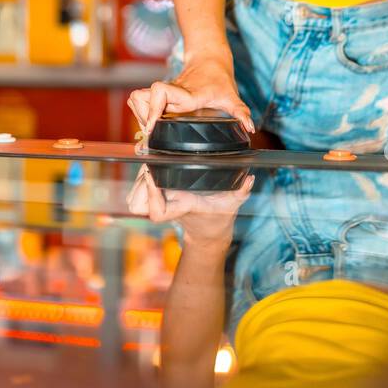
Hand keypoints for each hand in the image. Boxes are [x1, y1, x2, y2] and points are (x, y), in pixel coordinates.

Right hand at [126, 58, 254, 139]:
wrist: (210, 59)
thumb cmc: (219, 79)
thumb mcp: (231, 96)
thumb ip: (240, 112)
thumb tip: (249, 128)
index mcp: (186, 94)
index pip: (160, 93)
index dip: (153, 109)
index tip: (153, 126)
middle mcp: (170, 92)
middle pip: (140, 98)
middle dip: (143, 117)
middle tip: (153, 132)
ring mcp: (162, 92)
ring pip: (136, 98)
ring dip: (139, 114)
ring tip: (151, 127)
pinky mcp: (158, 93)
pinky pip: (139, 100)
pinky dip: (140, 111)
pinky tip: (152, 122)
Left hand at [126, 163, 254, 247]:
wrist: (209, 232)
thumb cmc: (220, 217)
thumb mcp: (232, 204)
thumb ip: (240, 192)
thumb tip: (249, 179)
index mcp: (182, 207)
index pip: (158, 210)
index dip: (151, 194)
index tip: (151, 173)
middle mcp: (168, 205)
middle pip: (141, 201)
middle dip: (140, 181)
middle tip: (147, 157)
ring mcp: (162, 202)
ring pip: (137, 196)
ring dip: (139, 178)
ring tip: (146, 155)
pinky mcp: (159, 196)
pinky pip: (142, 189)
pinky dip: (141, 178)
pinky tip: (148, 160)